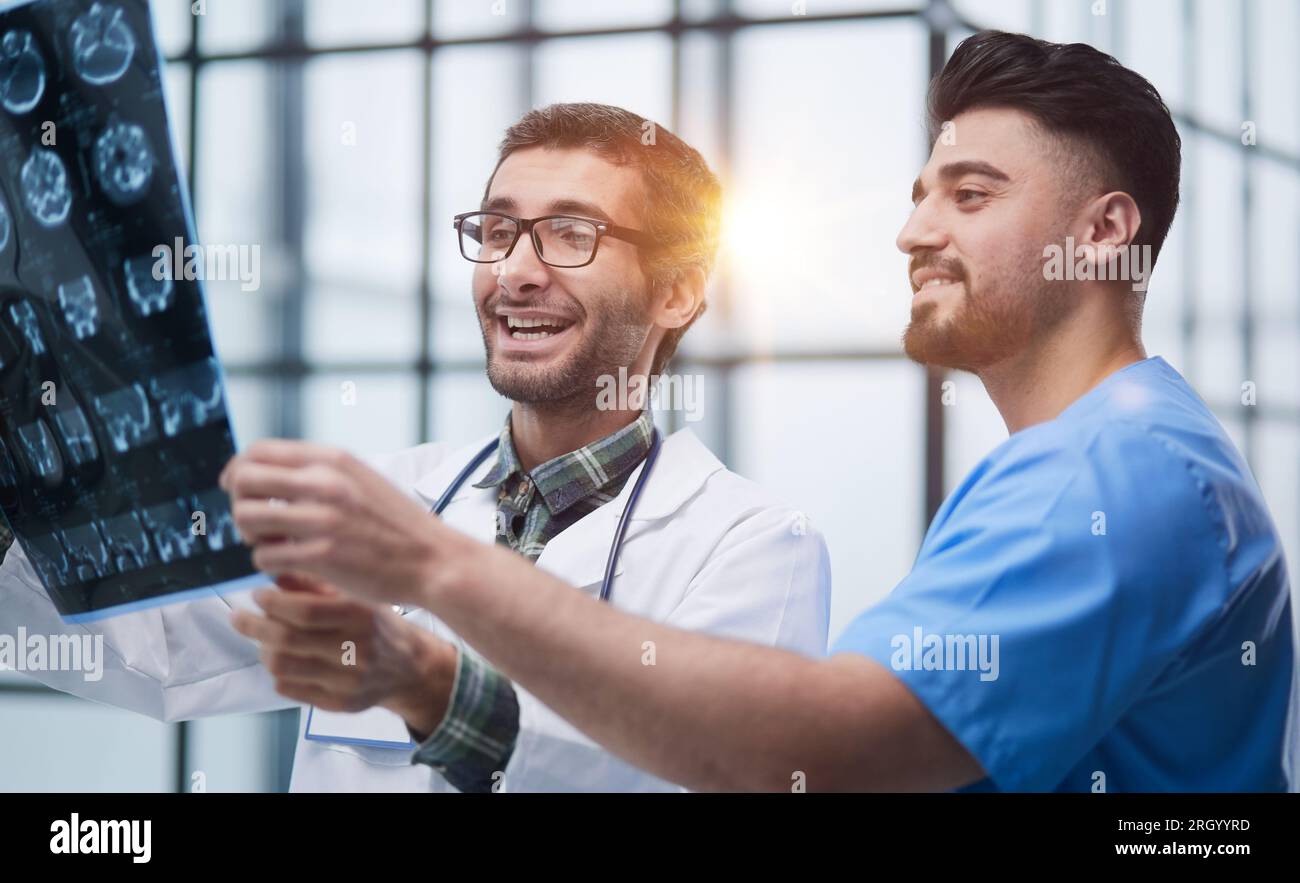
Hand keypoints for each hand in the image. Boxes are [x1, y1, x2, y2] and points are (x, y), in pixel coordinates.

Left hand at [220, 439, 457, 607]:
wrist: (434, 560)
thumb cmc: (397, 525)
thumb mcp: (362, 479)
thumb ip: (321, 472)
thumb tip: (272, 471)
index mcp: (333, 460)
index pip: (259, 452)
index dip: (238, 470)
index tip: (236, 487)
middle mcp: (325, 483)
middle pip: (244, 481)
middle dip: (239, 503)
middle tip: (255, 522)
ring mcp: (323, 519)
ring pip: (247, 518)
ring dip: (251, 535)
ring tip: (271, 544)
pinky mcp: (322, 556)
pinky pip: (266, 556)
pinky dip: (268, 563)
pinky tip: (288, 564)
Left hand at [230, 573, 458, 736]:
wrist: (411, 668)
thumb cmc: (378, 625)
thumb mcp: (358, 595)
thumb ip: (316, 585)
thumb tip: (276, 574)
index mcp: (362, 615)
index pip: (305, 611)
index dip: (273, 603)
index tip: (258, 595)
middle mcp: (357, 649)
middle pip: (288, 640)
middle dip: (254, 626)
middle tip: (240, 617)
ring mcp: (349, 680)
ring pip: (283, 666)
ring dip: (263, 650)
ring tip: (262, 639)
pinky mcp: (341, 703)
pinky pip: (290, 689)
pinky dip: (277, 673)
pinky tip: (282, 659)